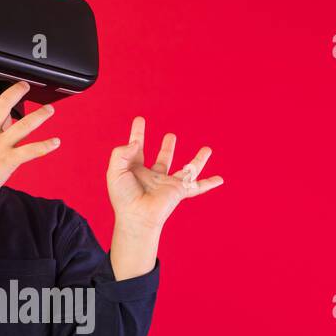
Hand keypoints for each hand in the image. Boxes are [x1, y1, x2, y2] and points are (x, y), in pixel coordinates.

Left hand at [106, 116, 222, 231]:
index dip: (137, 133)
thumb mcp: (115, 171)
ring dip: (197, 160)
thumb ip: (121, 153)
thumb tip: (135, 143)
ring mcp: (168, 183)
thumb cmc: (123, 197)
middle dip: (167, 148)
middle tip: (171, 135)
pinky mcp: (179, 190)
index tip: (139, 120)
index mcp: (136, 171)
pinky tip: (219, 180)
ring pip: (186, 170)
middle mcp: (153, 176)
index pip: (137, 148)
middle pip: (163, 159)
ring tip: (207, 149)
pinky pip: (197, 186)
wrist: (137, 216)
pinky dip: (209, 184)